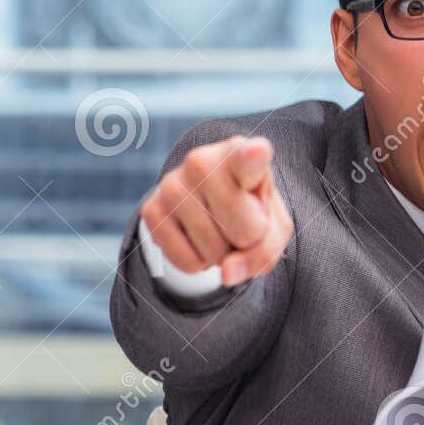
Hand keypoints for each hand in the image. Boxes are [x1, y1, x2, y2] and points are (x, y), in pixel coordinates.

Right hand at [141, 135, 292, 286]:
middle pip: (244, 230)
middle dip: (248, 242)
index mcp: (242, 155)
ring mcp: (172, 184)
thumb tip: (227, 274)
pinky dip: (200, 264)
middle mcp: (202, 161)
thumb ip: (264, 251)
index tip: (258, 151)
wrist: (210, 204)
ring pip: (214, 252)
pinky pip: (188, 263)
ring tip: (219, 228)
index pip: (249, 158)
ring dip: (223, 255)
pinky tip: (198, 238)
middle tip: (241, 223)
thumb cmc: (251, 210)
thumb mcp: (273, 229)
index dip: (254, 156)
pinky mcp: (150, 209)